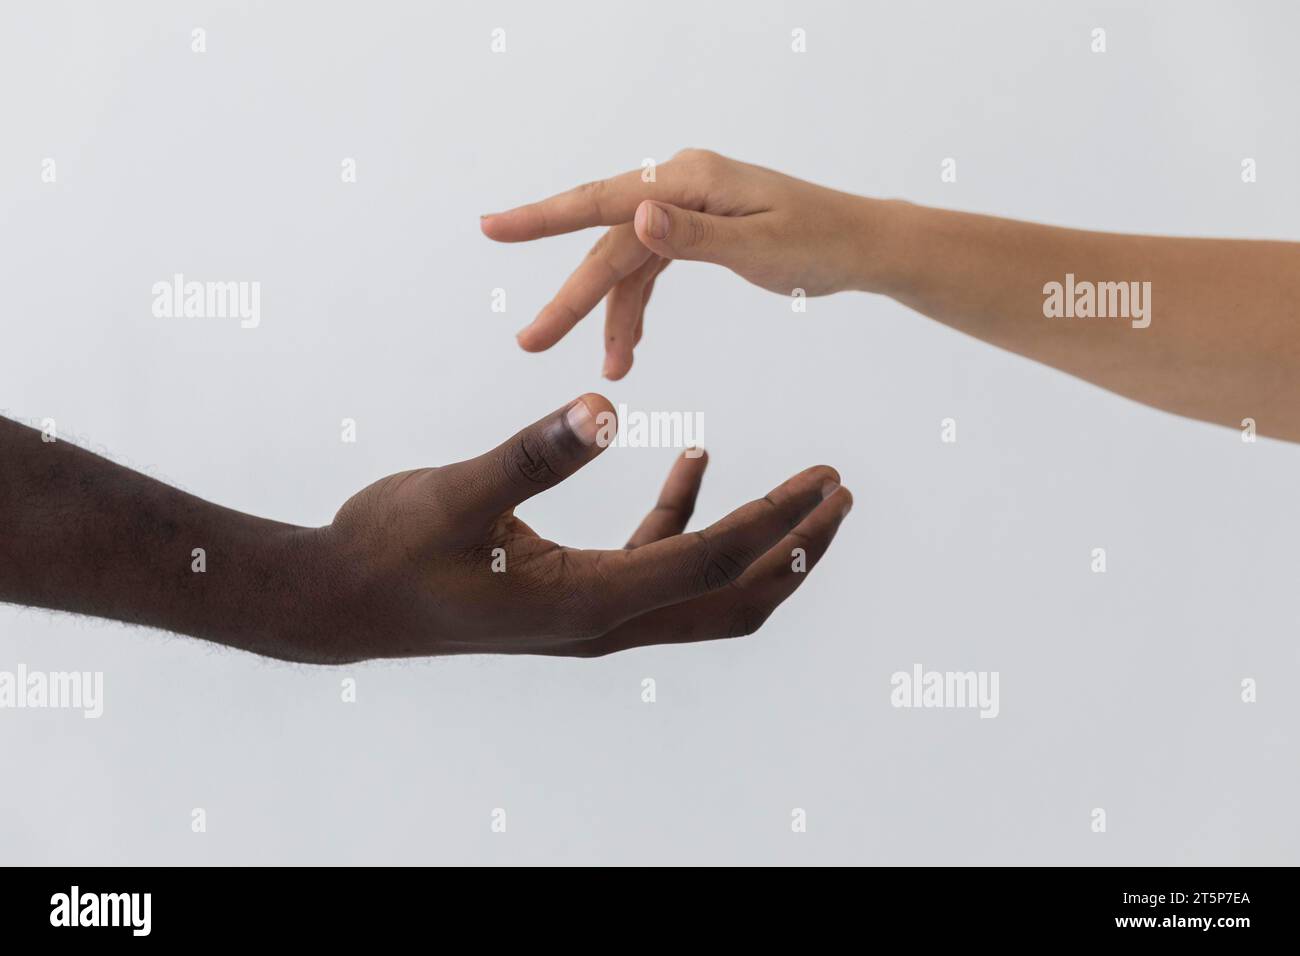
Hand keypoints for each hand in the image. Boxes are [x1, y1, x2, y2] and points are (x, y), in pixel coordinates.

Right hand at [308, 394, 851, 661]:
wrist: (341, 599)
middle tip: (840, 493)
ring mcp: (593, 612)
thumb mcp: (459, 493)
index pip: (708, 563)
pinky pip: (658, 562)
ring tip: (804, 484)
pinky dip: (688, 516)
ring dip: (756, 538)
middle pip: (734, 600)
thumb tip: (607, 405)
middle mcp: (604, 621)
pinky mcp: (576, 593)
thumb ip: (534, 452)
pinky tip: (697, 458)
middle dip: (794, 549)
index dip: (773, 522)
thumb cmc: (388, 549)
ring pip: (704, 588)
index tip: (825, 482)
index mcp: (588, 604)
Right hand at [481, 149, 888, 378]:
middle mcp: (680, 188)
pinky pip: (649, 272)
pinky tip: (627, 349)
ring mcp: (685, 210)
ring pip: (626, 265)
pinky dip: (637, 310)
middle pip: (607, 244)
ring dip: (609, 317)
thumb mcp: (759, 247)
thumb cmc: (821, 244)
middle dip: (571, 298)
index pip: (604, 203)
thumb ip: (694, 237)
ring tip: (606, 370)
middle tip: (530, 341)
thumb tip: (637, 217)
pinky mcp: (695, 232)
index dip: (544, 219)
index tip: (494, 228)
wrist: (863, 246)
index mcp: (691, 181)